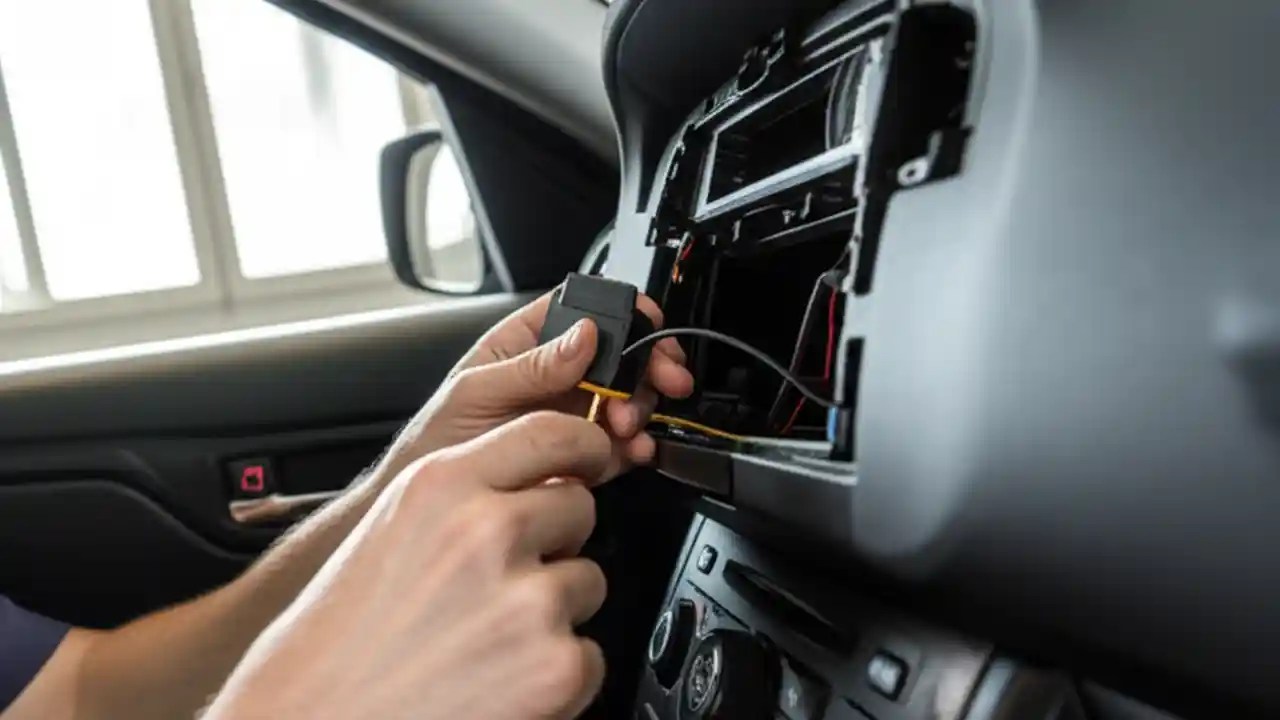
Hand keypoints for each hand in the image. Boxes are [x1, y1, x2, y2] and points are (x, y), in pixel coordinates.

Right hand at [205, 412, 617, 719]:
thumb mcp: (392, 530)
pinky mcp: (556, 666)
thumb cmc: (336, 645)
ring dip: (555, 612)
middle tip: (505, 583)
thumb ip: (465, 498)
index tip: (590, 460)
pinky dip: (560, 676)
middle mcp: (487, 530)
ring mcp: (527, 599)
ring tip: (486, 641)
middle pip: (580, 506)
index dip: (583, 446)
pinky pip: (591, 655)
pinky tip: (501, 684)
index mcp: (440, 486)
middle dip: (559, 540)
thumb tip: (540, 481)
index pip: (549, 432)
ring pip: (588, 582)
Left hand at [371, 291, 693, 486]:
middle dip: (646, 366)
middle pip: (619, 354)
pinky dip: (637, 445)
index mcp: (527, 344)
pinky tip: (634, 449)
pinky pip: (622, 443)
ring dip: (641, 408)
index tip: (649, 326)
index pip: (584, 310)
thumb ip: (530, 366)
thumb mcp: (476, 393)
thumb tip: (584, 335)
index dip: (623, 311)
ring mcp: (572, 415)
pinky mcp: (582, 454)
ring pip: (628, 398)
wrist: (435, 506)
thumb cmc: (437, 442)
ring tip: (627, 426)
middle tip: (661, 381)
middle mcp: (556, 376)